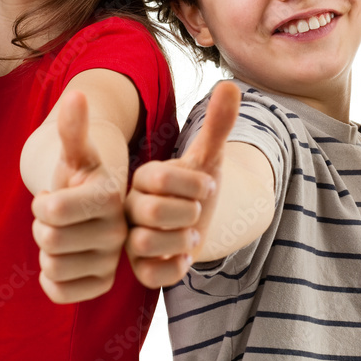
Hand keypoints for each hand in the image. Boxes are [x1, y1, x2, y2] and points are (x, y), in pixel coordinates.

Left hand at [30, 91, 127, 303]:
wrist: (90, 204)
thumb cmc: (78, 175)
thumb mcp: (75, 152)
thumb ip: (74, 128)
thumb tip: (76, 95)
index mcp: (110, 197)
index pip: (50, 210)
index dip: (41, 202)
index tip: (54, 194)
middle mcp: (118, 233)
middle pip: (48, 239)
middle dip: (42, 226)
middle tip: (57, 217)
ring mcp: (112, 262)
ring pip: (51, 267)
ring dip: (46, 252)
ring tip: (62, 236)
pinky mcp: (102, 284)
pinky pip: (58, 292)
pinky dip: (50, 279)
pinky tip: (62, 260)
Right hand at [125, 81, 240, 287]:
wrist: (199, 223)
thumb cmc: (199, 187)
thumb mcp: (210, 157)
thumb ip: (218, 124)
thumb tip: (230, 85)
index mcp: (144, 177)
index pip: (160, 177)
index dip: (195, 184)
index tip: (208, 187)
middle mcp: (131, 207)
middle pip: (151, 211)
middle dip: (188, 213)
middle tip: (198, 212)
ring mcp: (132, 238)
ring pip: (145, 243)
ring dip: (182, 241)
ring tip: (192, 235)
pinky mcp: (140, 268)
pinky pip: (150, 275)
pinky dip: (176, 269)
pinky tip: (186, 258)